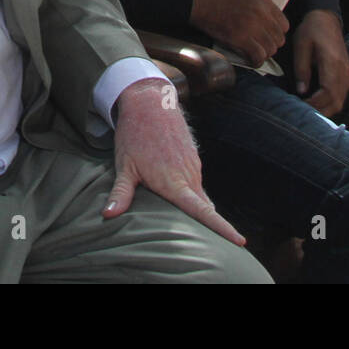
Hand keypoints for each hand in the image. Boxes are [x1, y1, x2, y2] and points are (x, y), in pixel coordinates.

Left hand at [104, 78, 244, 245]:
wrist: (150, 102)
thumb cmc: (134, 135)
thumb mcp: (124, 166)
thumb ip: (120, 193)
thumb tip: (108, 215)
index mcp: (174, 183)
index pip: (203, 211)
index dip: (223, 228)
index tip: (240, 241)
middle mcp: (189, 176)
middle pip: (205, 209)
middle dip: (212, 227)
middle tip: (215, 246)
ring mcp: (193, 166)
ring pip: (200, 195)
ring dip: (197, 209)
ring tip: (191, 227)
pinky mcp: (193, 158)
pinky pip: (196, 183)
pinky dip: (191, 194)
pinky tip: (180, 196)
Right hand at [191, 0, 288, 65]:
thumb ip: (259, 4)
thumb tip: (266, 18)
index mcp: (264, 1)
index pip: (284, 24)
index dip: (278, 33)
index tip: (272, 36)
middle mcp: (261, 14)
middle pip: (278, 38)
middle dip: (272, 45)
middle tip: (263, 47)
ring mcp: (252, 27)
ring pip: (270, 48)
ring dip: (264, 54)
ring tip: (257, 54)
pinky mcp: (241, 38)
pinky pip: (258, 55)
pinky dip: (256, 61)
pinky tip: (252, 61)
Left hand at [291, 9, 348, 117]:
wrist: (327, 20)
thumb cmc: (311, 31)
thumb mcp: (301, 45)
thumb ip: (301, 69)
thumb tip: (301, 91)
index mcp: (333, 63)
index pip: (327, 92)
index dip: (314, 104)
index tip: (299, 107)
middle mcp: (344, 71)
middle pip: (336, 102)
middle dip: (318, 112)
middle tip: (299, 113)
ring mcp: (348, 75)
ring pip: (339, 102)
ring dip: (323, 110)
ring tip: (305, 110)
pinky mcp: (347, 77)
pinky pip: (340, 97)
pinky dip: (328, 104)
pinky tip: (314, 104)